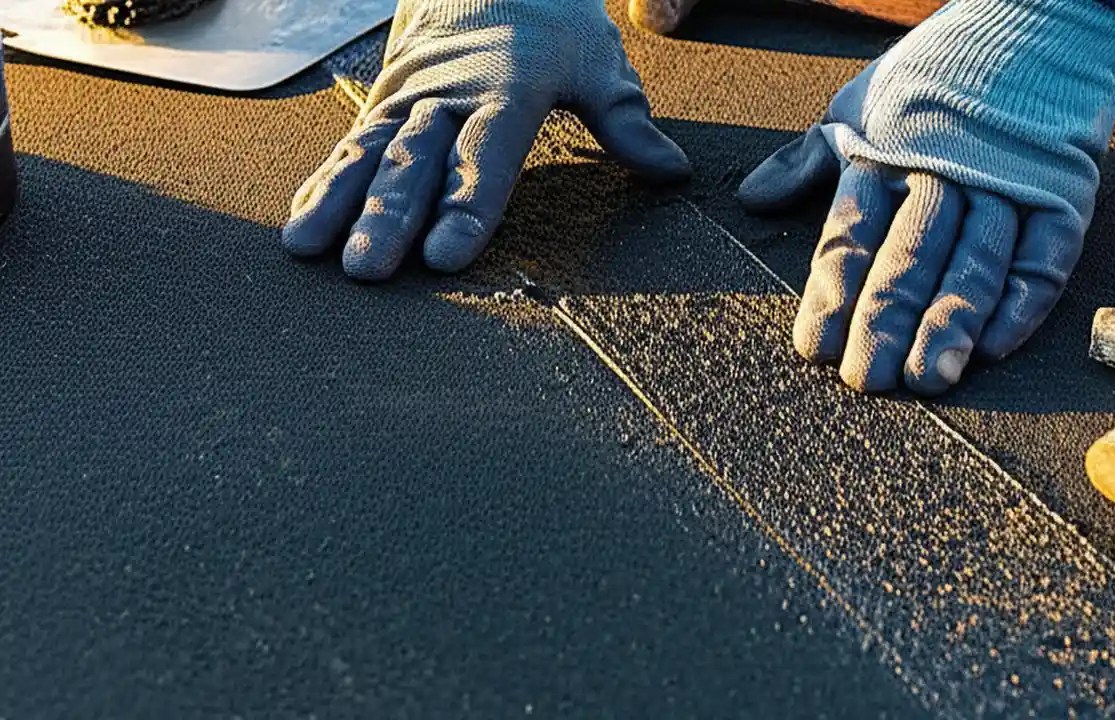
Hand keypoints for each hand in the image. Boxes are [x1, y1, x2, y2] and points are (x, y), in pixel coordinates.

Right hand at [284, 0, 689, 279]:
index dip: (466, 206)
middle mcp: (448, 93)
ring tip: (311, 251)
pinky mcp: (383, 99)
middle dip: (389, 217)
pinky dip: (324, 183)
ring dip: (342, 203)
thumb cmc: (551, 15)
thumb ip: (625, 119)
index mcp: (507, 87)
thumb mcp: (597, 59)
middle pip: (415, 159)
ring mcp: (409, 96)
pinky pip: (349, 142)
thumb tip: (670, 173)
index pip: (485, 155)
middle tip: (368, 269)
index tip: (445, 255)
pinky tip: (303, 226)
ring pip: (371, 152)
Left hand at [739, 0, 1114, 394]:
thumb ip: (808, 159)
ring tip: (928, 379)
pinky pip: (1044, 256)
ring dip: (949, 324)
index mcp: (884, 154)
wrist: (1033, 19)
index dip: (832, 294)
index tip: (815, 348)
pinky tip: (994, 346)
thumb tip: (753, 199)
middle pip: (908, 256)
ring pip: (974, 262)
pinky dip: (1022, 302)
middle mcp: (943, 171)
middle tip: (867, 381)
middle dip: (884, 322)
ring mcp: (1006, 182)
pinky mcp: (1063, 192)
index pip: (851, 234)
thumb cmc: (934, 76)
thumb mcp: (859, 104)